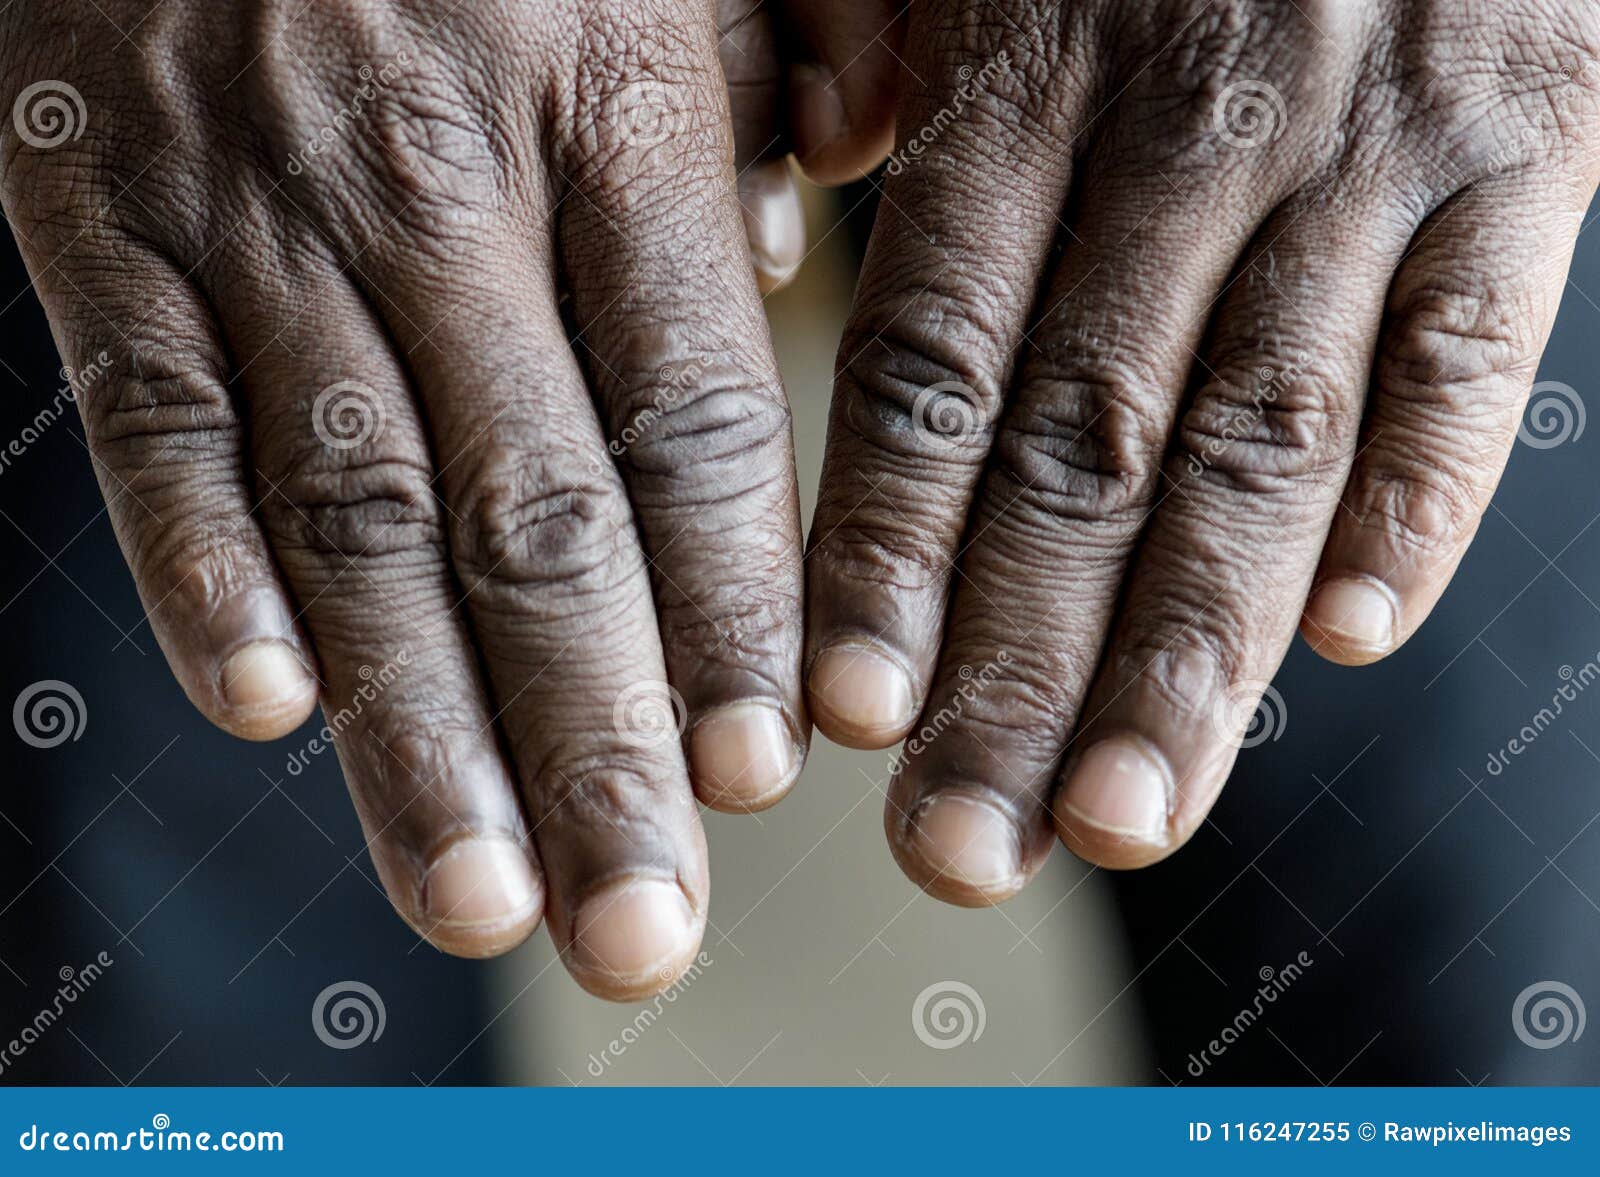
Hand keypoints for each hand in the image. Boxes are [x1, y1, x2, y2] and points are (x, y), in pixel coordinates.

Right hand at [2, 0, 808, 998]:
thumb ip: (768, 83)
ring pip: (354, 515)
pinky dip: (197, 570)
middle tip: (643, 926)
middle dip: (595, 742)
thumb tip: (803, 249)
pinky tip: (266, 713)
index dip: (731, 610)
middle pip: (538, 515)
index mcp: (612, 109)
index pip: (695, 419)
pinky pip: (149, 421)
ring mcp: (253, 209)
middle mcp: (439, 182)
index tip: (765, 773)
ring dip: (417, 730)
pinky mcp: (90, 216)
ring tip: (482, 899)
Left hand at [803, 0, 1599, 897]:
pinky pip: (1475, 343)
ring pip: (1262, 438)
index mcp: (1021, 68)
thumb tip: (820, 179)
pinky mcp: (1539, 136)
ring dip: (1192, 650)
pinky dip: (1426, 489)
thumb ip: (900, 62)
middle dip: (1017, 664)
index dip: (885, 549)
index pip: (932, 359)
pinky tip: (1358, 636)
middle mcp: (1188, 121)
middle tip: (959, 848)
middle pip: (1081, 444)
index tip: (846, 720)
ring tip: (1120, 822)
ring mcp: (1369, 136)